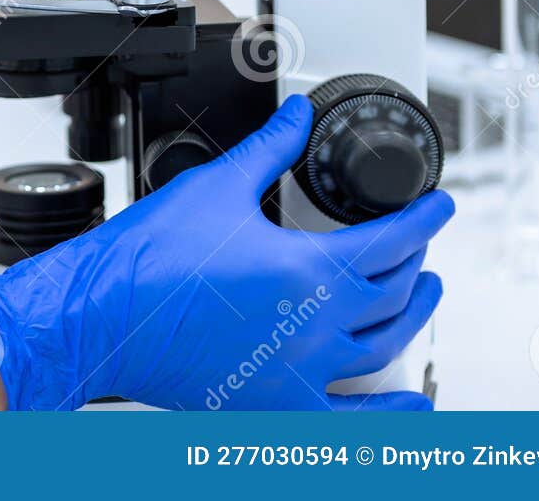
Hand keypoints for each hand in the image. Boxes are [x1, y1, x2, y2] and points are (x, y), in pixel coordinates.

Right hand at [0, 95, 455, 410]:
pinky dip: (389, 418)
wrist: (101, 315)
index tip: (436, 206)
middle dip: (414, 261)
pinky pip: (350, 422)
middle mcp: (315, 326)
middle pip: (393, 291)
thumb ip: (268, 150)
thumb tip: (297, 117)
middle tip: (417, 241)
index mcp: (308, 269)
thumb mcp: (215, 187)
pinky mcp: (275, 405)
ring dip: (413, 318)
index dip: (423, 218)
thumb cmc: (146, 259)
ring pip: (385, 347)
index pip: (393, 240)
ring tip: (423, 296)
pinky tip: (413, 410)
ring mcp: (299, 371)